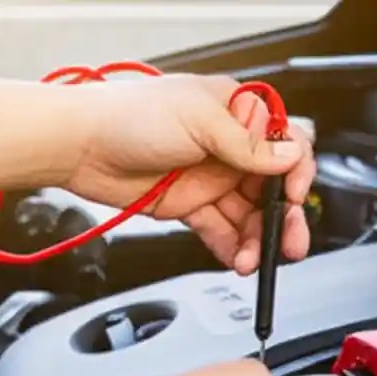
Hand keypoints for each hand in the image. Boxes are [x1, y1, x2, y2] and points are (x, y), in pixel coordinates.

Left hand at [61, 74, 316, 274]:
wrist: (80, 145)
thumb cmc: (129, 115)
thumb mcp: (199, 121)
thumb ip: (247, 145)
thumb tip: (288, 156)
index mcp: (237, 114)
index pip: (286, 143)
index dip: (296, 171)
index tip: (293, 196)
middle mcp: (228, 146)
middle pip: (272, 187)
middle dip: (284, 217)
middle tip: (289, 243)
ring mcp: (210, 177)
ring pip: (249, 215)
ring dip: (257, 239)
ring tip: (253, 259)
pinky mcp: (190, 204)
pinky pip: (221, 230)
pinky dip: (232, 247)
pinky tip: (237, 259)